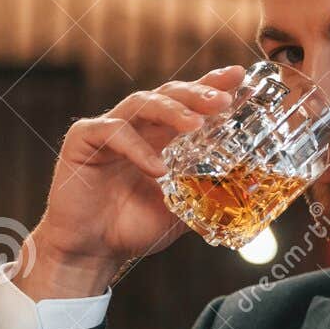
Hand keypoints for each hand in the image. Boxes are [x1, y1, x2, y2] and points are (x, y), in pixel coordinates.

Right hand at [14, 65, 246, 298]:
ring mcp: (109, 129)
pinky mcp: (83, 140)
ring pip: (143, 103)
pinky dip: (137, 148)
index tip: (241, 77)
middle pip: (170, 94)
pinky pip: (113, 133)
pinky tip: (157, 169)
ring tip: (196, 125)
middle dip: (198, 93)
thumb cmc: (133, 228)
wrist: (92, 251)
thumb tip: (245, 191)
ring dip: (172, 111)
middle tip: (223, 101)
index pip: (190, 103)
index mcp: (161, 136)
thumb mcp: (181, 212)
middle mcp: (138, 126)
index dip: (213, 86)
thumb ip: (205, 196)